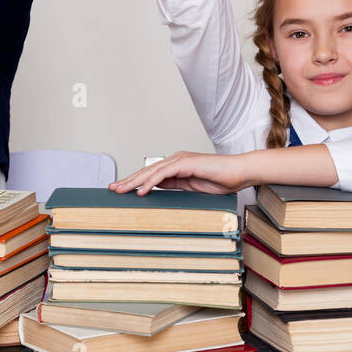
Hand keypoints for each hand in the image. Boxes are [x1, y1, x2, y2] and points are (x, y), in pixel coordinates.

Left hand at [109, 151, 247, 195]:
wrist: (239, 173)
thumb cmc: (221, 181)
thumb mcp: (192, 187)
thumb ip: (176, 186)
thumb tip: (159, 191)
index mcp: (177, 166)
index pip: (151, 175)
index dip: (135, 182)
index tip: (122, 190)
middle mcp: (176, 160)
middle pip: (147, 171)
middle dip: (129, 180)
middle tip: (112, 188)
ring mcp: (181, 160)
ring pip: (152, 171)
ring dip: (135, 181)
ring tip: (121, 189)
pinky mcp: (186, 163)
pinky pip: (164, 174)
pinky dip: (151, 182)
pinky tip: (141, 190)